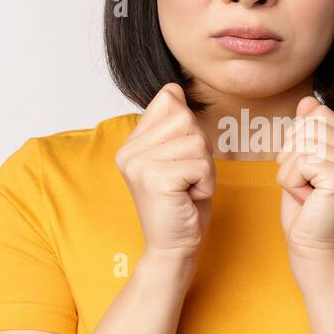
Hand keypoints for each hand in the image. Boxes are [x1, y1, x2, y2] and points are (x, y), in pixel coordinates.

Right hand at [115, 83, 214, 260]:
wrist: (174, 247)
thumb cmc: (182, 204)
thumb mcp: (180, 156)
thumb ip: (174, 123)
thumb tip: (173, 86)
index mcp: (132, 142)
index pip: (170, 101)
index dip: (189, 131)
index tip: (179, 161)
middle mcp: (128, 150)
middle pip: (187, 120)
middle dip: (200, 151)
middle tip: (186, 179)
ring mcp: (138, 164)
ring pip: (196, 141)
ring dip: (204, 169)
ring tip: (187, 189)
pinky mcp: (154, 178)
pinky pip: (200, 164)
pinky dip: (205, 183)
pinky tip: (188, 198)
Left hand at [276, 95, 333, 263]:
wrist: (312, 249)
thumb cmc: (307, 208)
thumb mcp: (304, 161)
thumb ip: (309, 130)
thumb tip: (308, 100)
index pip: (319, 114)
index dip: (300, 142)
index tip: (312, 173)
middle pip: (309, 126)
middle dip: (293, 156)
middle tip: (308, 186)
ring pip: (301, 143)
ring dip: (291, 171)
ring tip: (308, 194)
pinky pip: (300, 162)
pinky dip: (292, 183)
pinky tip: (308, 200)